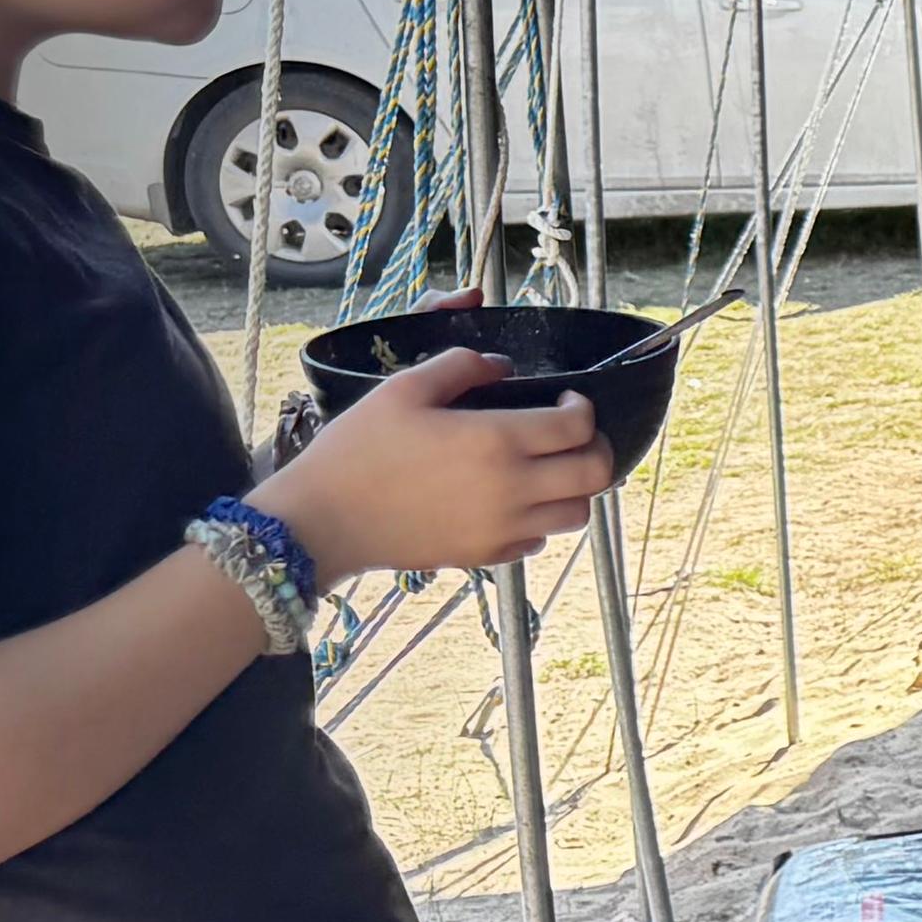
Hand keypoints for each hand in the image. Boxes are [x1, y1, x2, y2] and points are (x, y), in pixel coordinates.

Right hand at [255, 349, 610, 577]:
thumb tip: (501, 365)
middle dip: (597, 448)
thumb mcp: (402, 389)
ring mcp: (503, 529)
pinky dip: (542, 517)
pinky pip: (540, 538)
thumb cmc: (358, 450)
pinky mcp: (488, 556)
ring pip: (578, 513)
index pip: (578, 426)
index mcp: (496, 441)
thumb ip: (459, 365)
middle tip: (574, 434)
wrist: (323, 520)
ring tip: (549, 467)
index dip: (583, 408)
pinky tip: (514, 498)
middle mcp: (512, 490)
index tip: (569, 399)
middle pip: (596, 474)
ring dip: (575, 487)